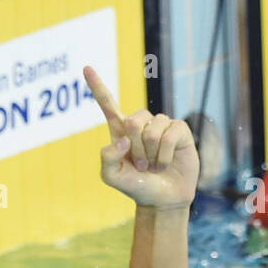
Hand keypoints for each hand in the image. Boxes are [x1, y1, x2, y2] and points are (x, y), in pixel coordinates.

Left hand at [83, 65, 197, 208]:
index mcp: (120, 130)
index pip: (108, 103)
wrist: (162, 199)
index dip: (97, 86)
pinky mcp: (180, 130)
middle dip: (136, 149)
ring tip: (153, 166)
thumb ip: (107, 159)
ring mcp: (162, 125)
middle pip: (133, 121)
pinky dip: (165, 156)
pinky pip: (170, 135)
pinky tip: (165, 164)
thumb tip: (123, 139)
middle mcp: (141, 123)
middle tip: (140, 165)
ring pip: (152, 131)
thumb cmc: (136, 186)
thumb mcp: (112, 177)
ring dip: (151, 155)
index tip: (86, 68)